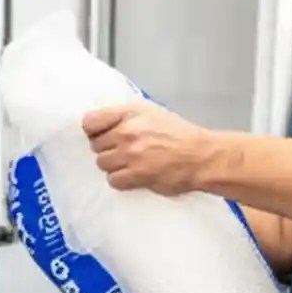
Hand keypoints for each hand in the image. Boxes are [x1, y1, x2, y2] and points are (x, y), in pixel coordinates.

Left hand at [82, 101, 217, 194]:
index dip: (93, 130)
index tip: (100, 135)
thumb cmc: (179, 134)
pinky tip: (133, 175)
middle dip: (106, 148)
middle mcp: (127, 131)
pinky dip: (121, 180)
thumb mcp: (152, 113)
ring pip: (102, 163)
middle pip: (95, 145)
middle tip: (121, 151)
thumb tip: (103, 125)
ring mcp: (130, 154)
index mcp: (130, 112)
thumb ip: (126, 117)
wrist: (201, 156)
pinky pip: (113, 180)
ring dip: (113, 165)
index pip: (90, 121)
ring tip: (129, 163)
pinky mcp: (136, 174)